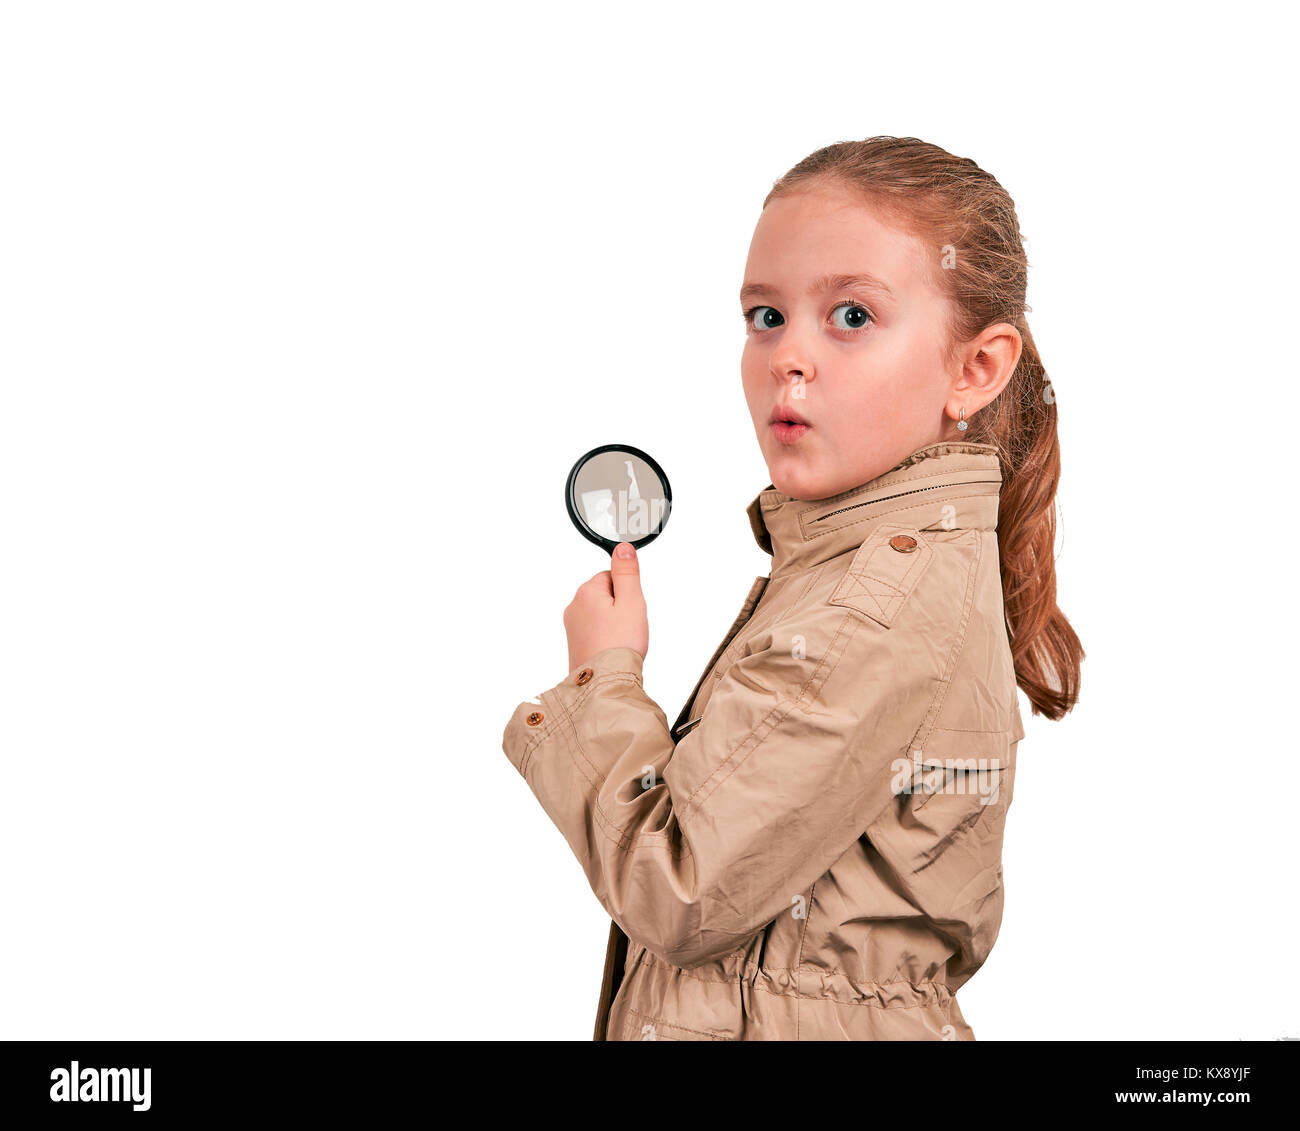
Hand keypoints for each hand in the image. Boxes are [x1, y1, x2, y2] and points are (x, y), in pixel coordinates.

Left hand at [564, 542, 648, 672]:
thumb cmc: (620, 644)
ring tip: (621, 639)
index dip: (627, 592)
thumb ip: (627, 572)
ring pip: (601, 613)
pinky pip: (595, 630)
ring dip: (613, 622)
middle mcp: (574, 606)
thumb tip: (622, 548)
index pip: (611, 576)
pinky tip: (612, 648)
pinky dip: (606, 636)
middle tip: (628, 625)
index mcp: (586, 592)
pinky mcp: (575, 642)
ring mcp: (572, 625)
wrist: (604, 682)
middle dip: (620, 607)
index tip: (631, 608)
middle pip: (605, 594)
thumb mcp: (632, 601)